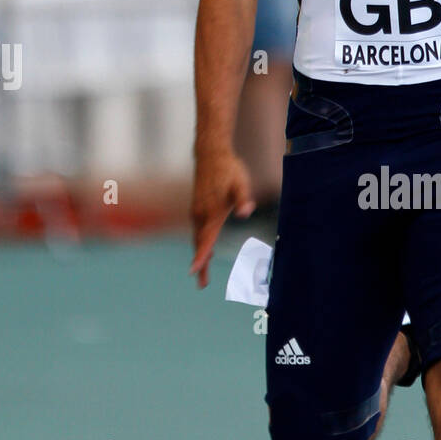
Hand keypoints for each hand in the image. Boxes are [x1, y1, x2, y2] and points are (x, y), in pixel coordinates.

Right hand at [190, 150, 254, 288]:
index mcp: (211, 212)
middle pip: (199, 244)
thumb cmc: (229, 169)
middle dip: (200, 265)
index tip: (195, 272)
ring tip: (202, 275)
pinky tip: (209, 250)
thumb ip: (242, 198)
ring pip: (197, 239)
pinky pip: (198, 232)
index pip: (205, 240)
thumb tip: (245, 211)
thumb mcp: (240, 183)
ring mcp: (197, 212)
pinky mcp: (197, 209)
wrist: (211, 155)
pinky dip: (201, 244)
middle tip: (201, 285)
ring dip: (200, 256)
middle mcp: (200, 215)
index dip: (201, 257)